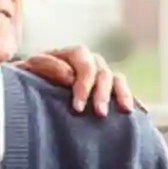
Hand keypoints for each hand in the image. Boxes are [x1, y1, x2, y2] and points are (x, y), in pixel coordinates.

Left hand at [15, 45, 143, 115]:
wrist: (29, 90)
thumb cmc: (27, 79)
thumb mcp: (29, 70)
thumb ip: (46, 67)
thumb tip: (70, 75)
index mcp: (71, 54)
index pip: (84, 62)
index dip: (84, 83)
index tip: (77, 107)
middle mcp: (89, 62)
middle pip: (103, 72)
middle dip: (102, 94)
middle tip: (99, 114)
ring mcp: (100, 75)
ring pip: (117, 79)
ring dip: (122, 94)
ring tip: (125, 111)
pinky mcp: (107, 91)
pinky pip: (123, 91)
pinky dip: (132, 99)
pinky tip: (140, 112)